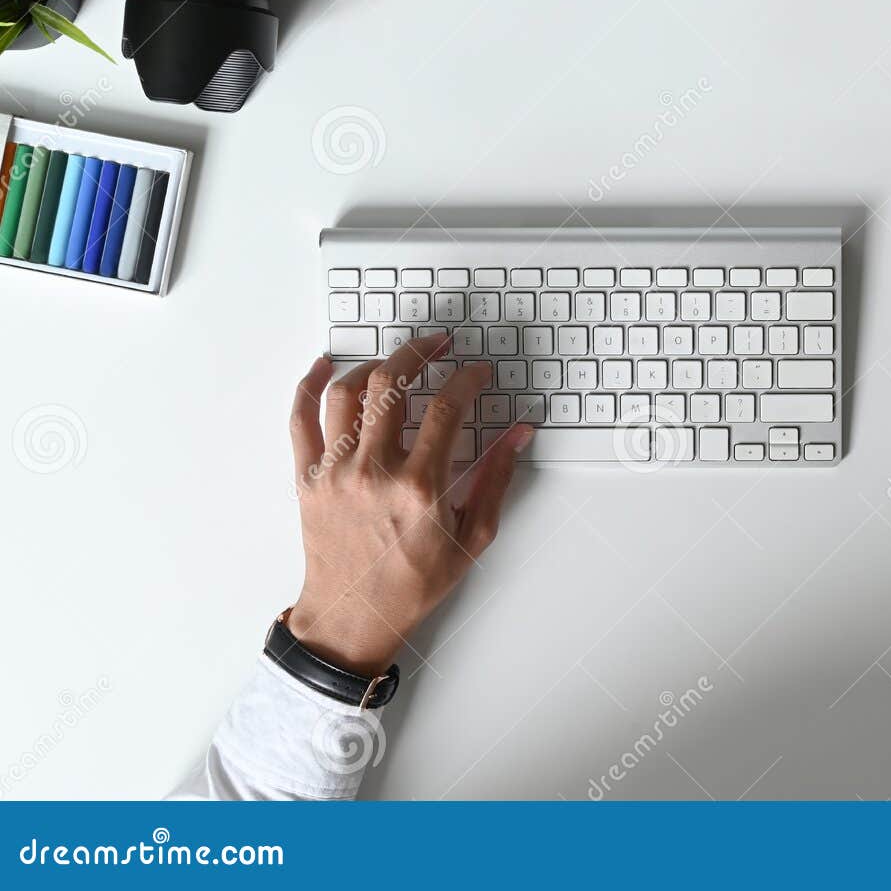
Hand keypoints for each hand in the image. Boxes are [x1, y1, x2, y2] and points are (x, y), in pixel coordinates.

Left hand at [286, 333, 533, 674]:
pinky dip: (310, 386)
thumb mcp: (472, 538)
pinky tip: (325, 366)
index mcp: (420, 487)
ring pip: (348, 393)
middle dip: (420, 353)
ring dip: (375, 366)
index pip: (448, 408)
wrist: (354, 617)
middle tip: (438, 346)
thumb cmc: (412, 584)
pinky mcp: (308, 479)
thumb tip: (518, 435)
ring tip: (395, 362)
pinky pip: (300, 419)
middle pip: (392, 384)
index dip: (468, 379)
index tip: (477, 373)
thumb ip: (496, 480)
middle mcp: (374, 472)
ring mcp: (336, 472)